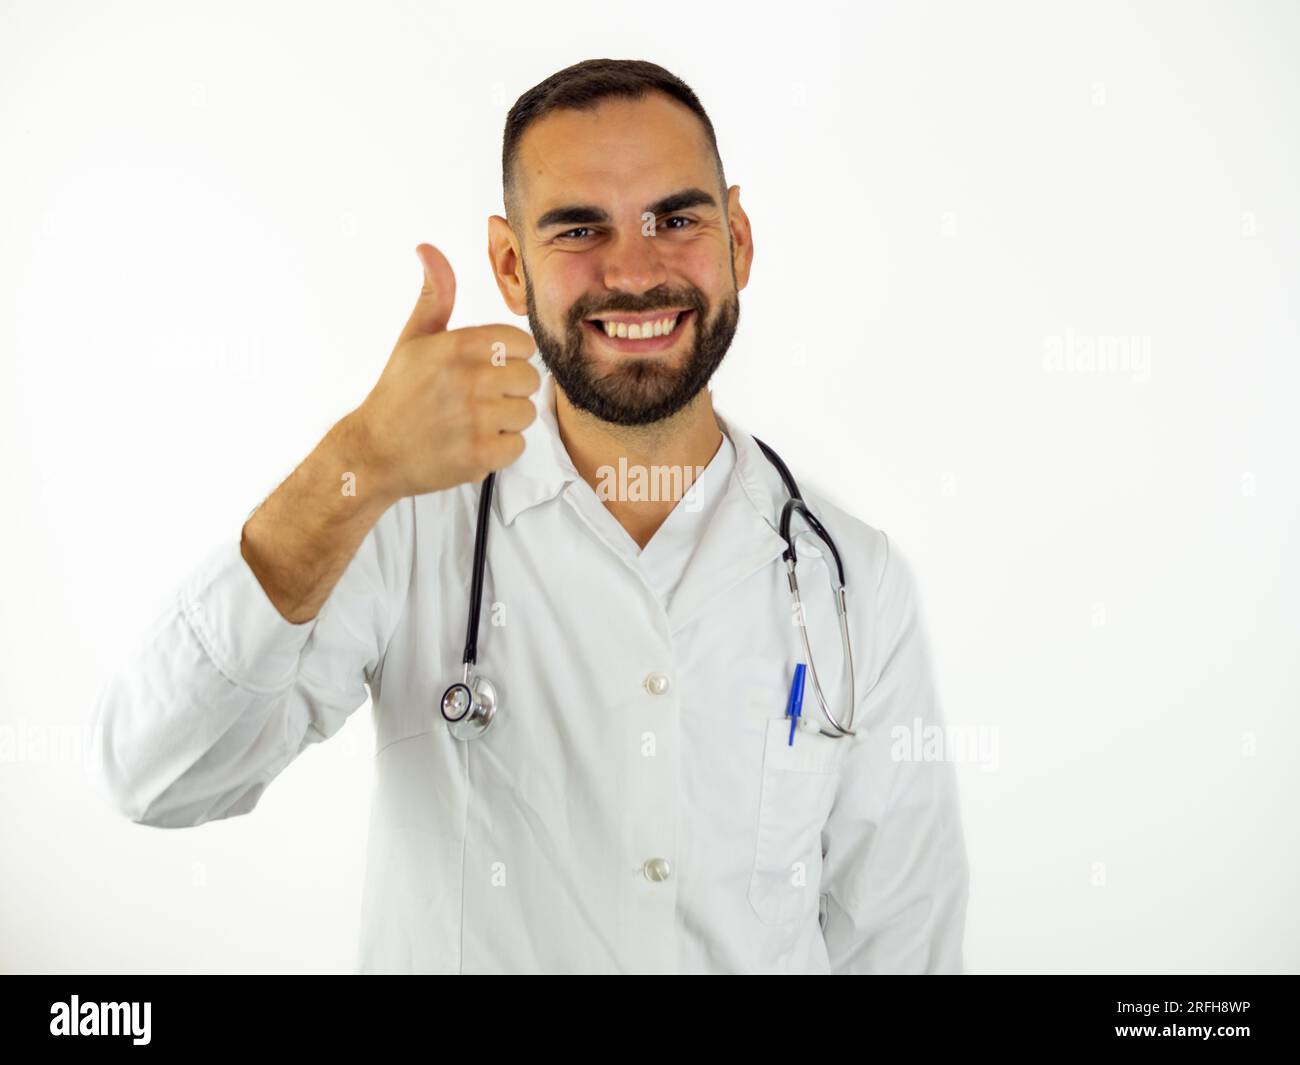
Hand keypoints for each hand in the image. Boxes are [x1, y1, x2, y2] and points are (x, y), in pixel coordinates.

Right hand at [349, 243, 539, 499]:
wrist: (375, 451)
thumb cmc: (399, 394)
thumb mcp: (414, 338)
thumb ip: (434, 295)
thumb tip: (428, 249)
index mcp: (459, 345)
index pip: (522, 343)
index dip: (508, 357)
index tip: (485, 369)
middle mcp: (470, 379)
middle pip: (529, 378)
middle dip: (508, 390)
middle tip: (476, 400)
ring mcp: (477, 418)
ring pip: (526, 413)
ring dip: (505, 421)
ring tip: (472, 422)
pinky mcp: (480, 453)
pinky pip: (517, 445)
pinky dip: (499, 449)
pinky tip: (471, 443)